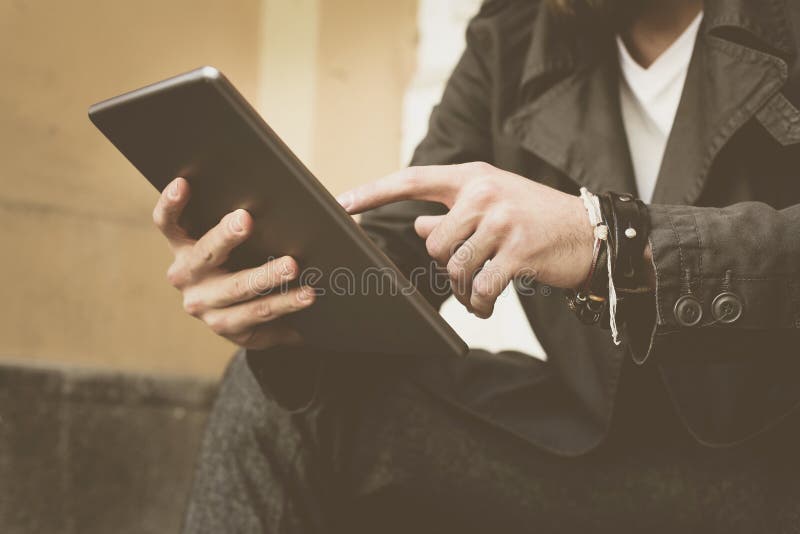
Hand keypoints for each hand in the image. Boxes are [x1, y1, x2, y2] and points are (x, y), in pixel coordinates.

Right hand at [153, 177, 314, 348]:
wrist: (252, 317)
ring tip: (292, 265)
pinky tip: (306, 294)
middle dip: (225, 236)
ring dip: (266, 275)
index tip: (184, 183)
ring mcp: (203, 305)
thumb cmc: (246, 262)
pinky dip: (285, 302)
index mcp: (183, 246)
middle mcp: (186, 276)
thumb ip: (250, 221)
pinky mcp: (226, 327)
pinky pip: (258, 312)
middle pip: (205, 253)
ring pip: (236, 287)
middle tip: (246, 220)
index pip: (168, 223)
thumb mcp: (240, 242)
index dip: (171, 204)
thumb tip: (304, 198)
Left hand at [338, 162, 593, 317]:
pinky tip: (485, 304)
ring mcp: (502, 220)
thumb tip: (417, 226)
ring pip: (454, 267)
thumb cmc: (534, 217)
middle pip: (433, 243)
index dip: (373, 192)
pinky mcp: (518, 249)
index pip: (411, 180)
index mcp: (471, 176)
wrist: (588, 231)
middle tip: (465, 276)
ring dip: (462, 289)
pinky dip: (478, 303)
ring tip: (477, 291)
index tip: (341, 204)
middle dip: (446, 266)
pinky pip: (479, 286)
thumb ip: (453, 213)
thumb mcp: (492, 204)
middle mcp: (483, 193)